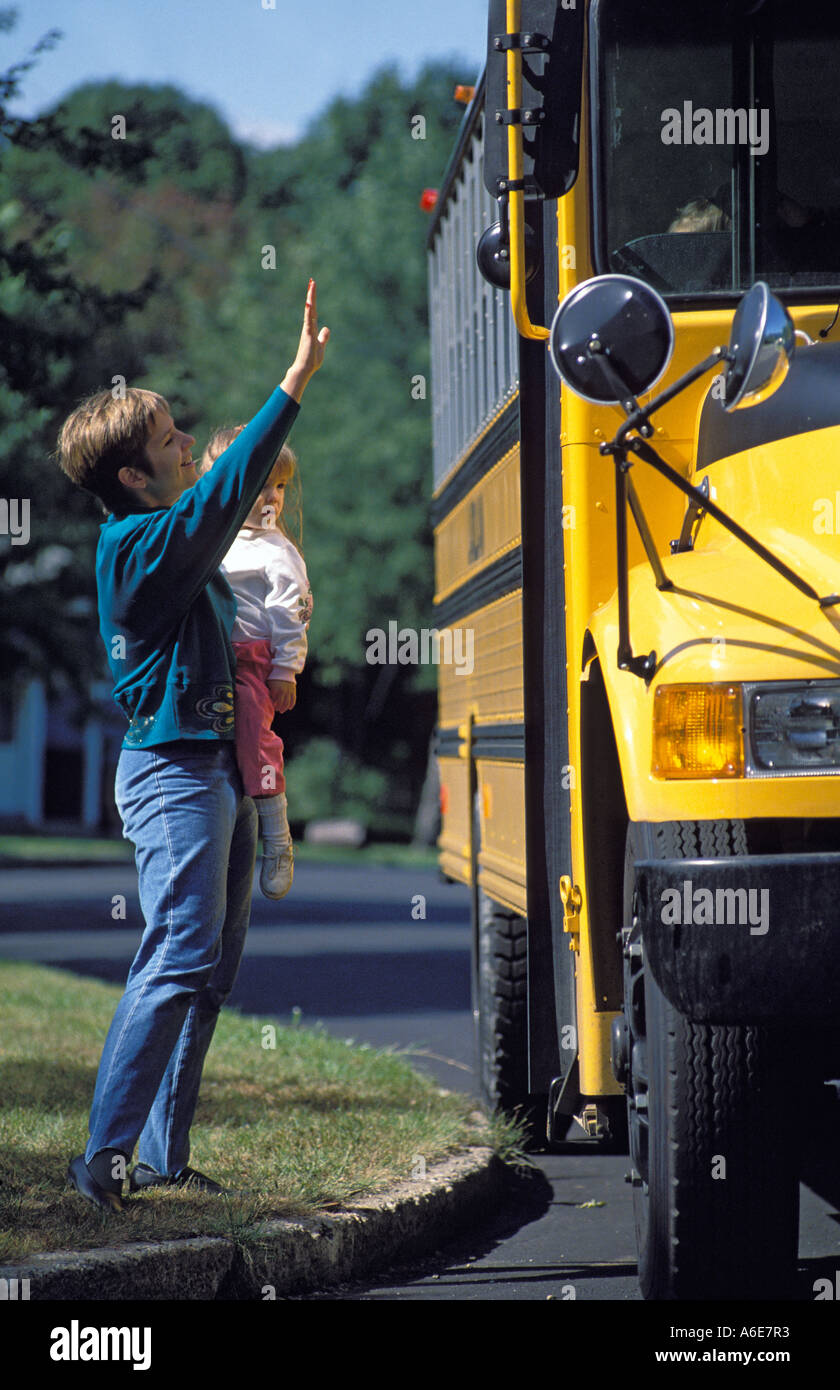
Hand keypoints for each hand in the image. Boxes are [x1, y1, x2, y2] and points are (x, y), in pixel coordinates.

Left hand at [268, 678, 295, 712]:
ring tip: (282, 711)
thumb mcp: (270, 684)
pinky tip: (290, 708)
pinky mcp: (293, 690)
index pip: (275, 702)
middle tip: (277, 710)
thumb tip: (270, 699)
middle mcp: (283, 692)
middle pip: (282, 704)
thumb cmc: (274, 677)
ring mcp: (289, 692)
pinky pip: (293, 699)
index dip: (274, 705)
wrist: (284, 670)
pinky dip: (292, 704)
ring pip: (288, 703)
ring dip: (285, 708)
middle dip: (279, 708)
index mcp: (277, 691)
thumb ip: (270, 692)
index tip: (272, 707)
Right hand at [280, 280, 329, 401]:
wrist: (304, 369)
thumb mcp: (321, 345)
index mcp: (312, 328)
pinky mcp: (308, 334)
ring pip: (310, 311)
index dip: (314, 300)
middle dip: (311, 294)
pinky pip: (308, 320)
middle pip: (311, 307)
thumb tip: (327, 329)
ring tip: (311, 286)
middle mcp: (309, 326)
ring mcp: (308, 329)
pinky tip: (309, 303)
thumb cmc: (311, 360)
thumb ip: (323, 337)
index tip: (313, 289)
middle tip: (312, 281)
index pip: (314, 311)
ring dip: (311, 298)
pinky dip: (309, 311)